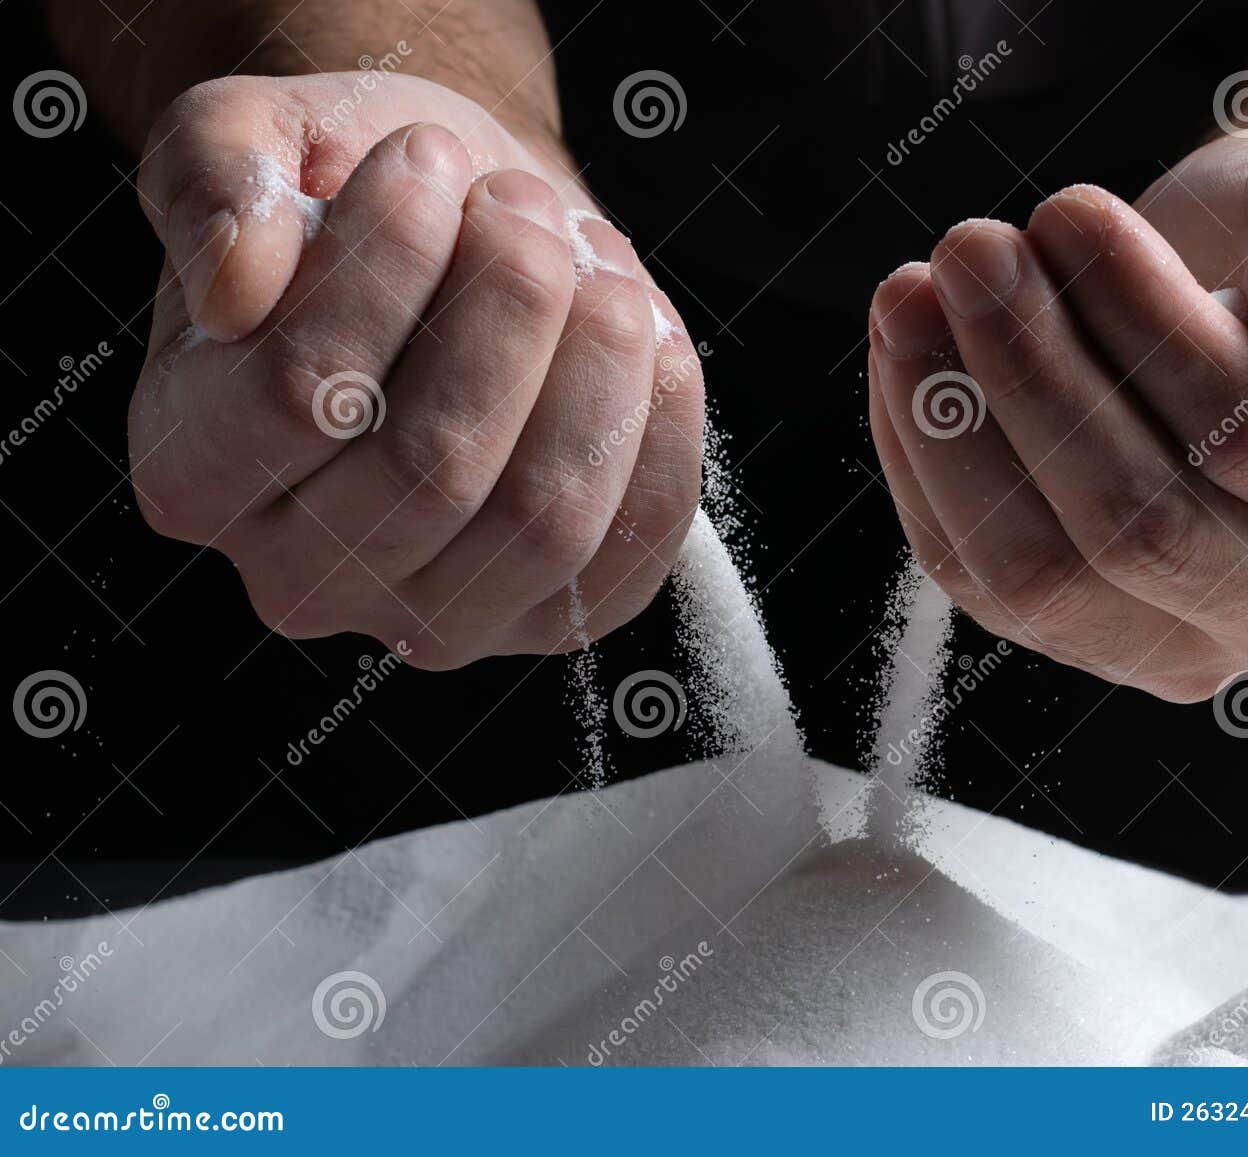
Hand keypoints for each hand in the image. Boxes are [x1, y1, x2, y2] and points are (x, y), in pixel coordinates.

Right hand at [131, 75, 703, 666]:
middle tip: (524, 204)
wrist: (459, 251)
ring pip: (542, 518)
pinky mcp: (553, 620)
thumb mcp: (252, 143)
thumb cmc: (350, 205)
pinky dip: (660, 418)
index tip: (429, 157)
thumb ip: (213, 181)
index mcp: (193, 469)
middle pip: (434, 467)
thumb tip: (236, 284)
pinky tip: (643, 333)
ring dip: (595, 363)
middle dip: (508, 306)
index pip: (301, 393)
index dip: (388, 264)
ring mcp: (433, 617)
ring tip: (592, 263)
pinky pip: (636, 536)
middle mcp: (301, 576)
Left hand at [867, 130, 1247, 700]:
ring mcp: (1190, 646)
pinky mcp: (1085, 641)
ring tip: (915, 292)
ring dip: (955, 425)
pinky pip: (976, 574)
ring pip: (1040, 571)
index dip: (1150, 327)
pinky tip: (909, 355)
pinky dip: (923, 461)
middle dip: (1032, 374)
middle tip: (971, 247)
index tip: (1072, 210)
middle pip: (1140, 525)